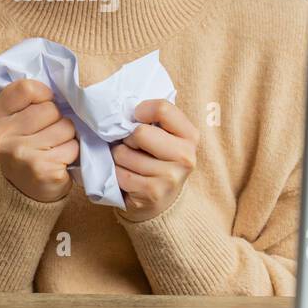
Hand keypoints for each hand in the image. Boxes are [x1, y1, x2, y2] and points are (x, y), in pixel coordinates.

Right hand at [0, 78, 78, 202]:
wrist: (23, 192)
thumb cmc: (25, 146)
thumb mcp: (14, 120)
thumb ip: (27, 99)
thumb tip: (62, 85)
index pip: (27, 88)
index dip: (43, 94)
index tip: (43, 105)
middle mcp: (2, 136)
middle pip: (51, 109)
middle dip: (57, 120)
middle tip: (47, 135)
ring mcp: (21, 154)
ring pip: (66, 127)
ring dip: (67, 137)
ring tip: (53, 149)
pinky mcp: (42, 170)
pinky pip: (73, 147)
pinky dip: (72, 154)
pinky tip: (58, 162)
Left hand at [112, 99, 199, 219]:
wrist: (162, 199)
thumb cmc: (157, 158)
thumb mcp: (165, 134)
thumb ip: (154, 118)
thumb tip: (124, 108)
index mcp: (190, 135)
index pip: (162, 108)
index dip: (140, 111)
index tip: (136, 118)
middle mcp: (185, 156)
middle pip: (140, 132)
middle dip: (127, 138)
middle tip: (131, 145)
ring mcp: (171, 177)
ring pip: (124, 154)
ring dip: (119, 157)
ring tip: (129, 162)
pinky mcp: (153, 193)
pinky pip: (120, 174)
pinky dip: (117, 173)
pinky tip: (127, 176)